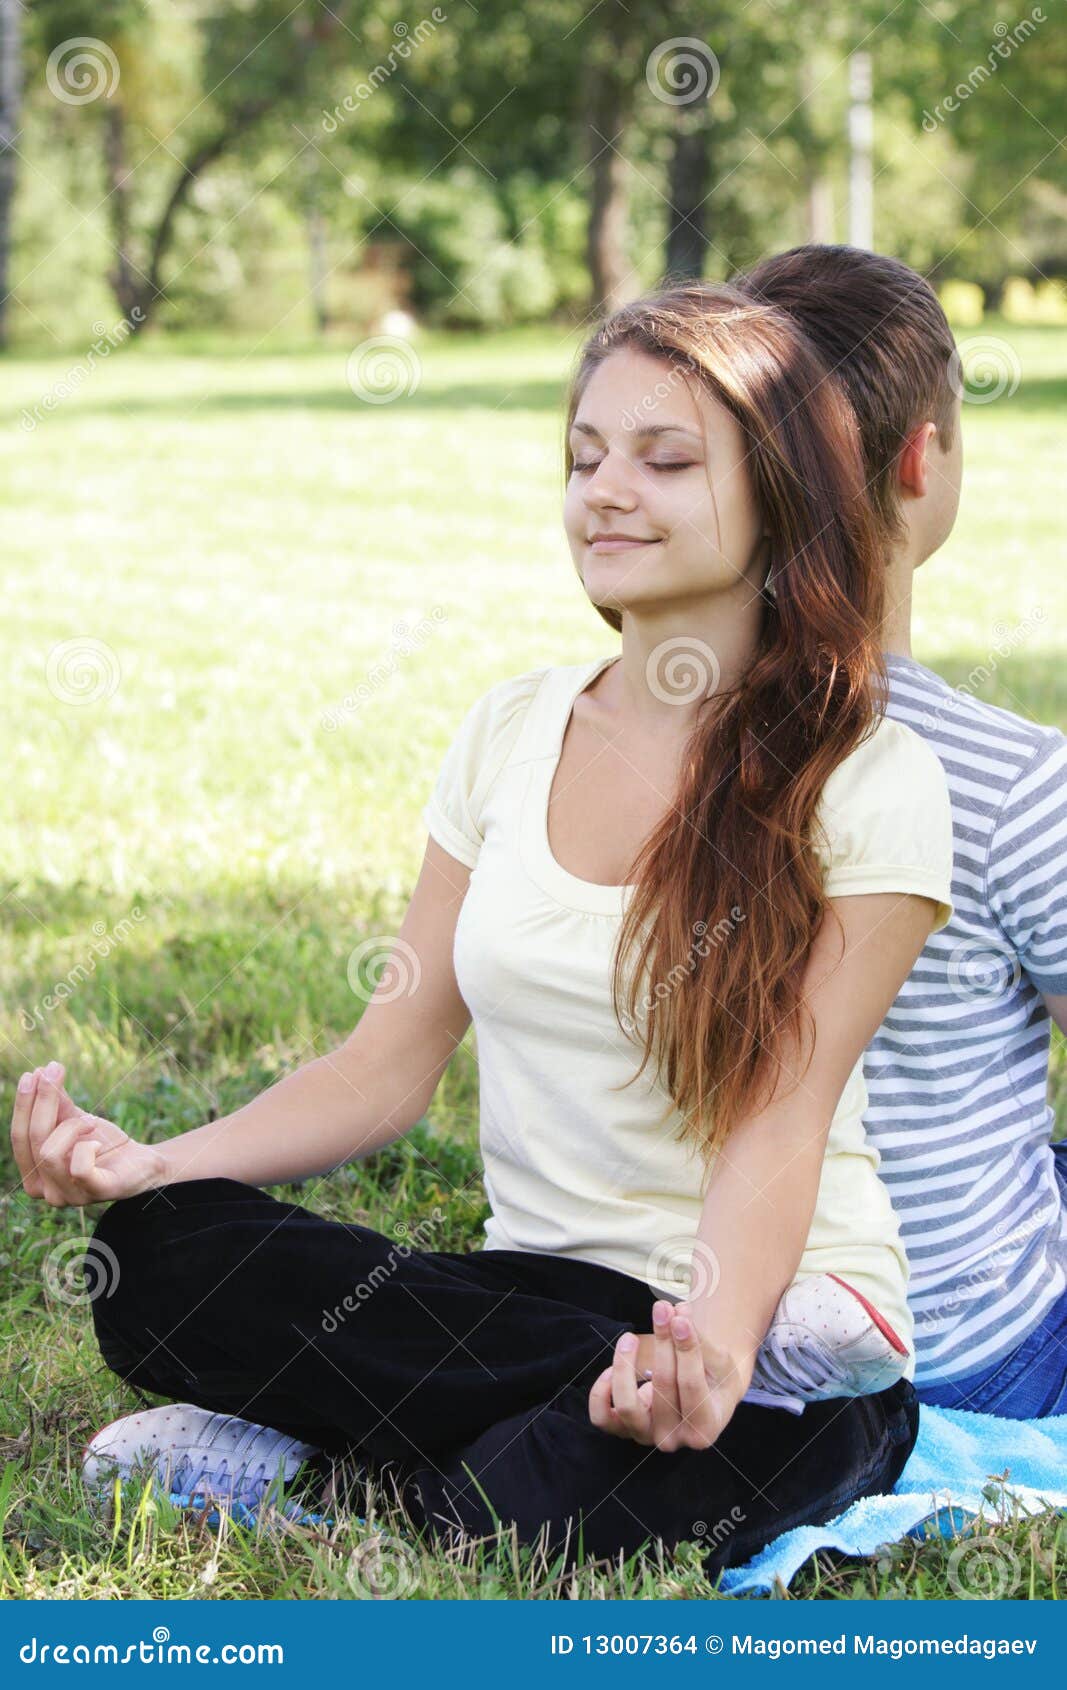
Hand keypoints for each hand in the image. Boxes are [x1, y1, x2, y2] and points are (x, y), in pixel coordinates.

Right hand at [10, 1062, 167, 1206]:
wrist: (141, 1162)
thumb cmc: (103, 1142)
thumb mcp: (75, 1120)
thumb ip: (56, 1105)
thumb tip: (38, 1075)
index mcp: (34, 1175)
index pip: (19, 1136)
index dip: (24, 1104)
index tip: (35, 1072)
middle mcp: (46, 1191)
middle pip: (34, 1139)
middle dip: (43, 1100)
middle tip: (55, 1069)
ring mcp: (69, 1197)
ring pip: (50, 1152)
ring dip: (72, 1126)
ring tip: (90, 1120)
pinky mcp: (96, 1193)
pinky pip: (78, 1168)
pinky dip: (86, 1147)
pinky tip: (97, 1143)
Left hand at [588, 1301, 745, 1451]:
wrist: (704, 1396)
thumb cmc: (715, 1376)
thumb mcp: (718, 1360)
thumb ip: (699, 1340)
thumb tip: (679, 1312)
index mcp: (705, 1429)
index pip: (691, 1384)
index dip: (685, 1349)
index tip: (680, 1317)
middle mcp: (675, 1439)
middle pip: (662, 1388)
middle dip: (662, 1343)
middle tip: (662, 1309)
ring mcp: (648, 1436)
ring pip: (627, 1407)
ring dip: (625, 1367)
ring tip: (630, 1337)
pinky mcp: (625, 1429)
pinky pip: (602, 1418)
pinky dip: (601, 1393)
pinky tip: (611, 1368)